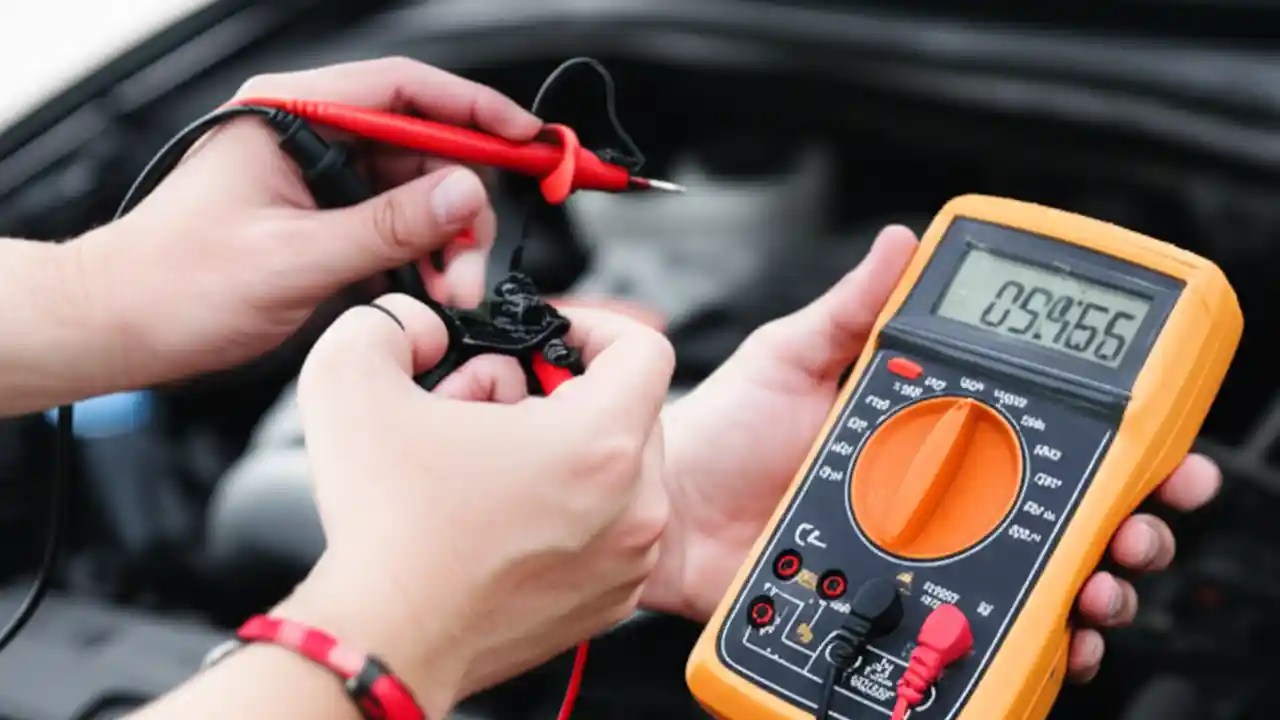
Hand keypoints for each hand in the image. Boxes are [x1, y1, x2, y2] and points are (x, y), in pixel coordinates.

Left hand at [71, 57, 541, 392]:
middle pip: (423, 147)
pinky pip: (396, 226)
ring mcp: (319, 180)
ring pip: (417, 193)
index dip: (476, 112)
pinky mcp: (324, 220)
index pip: (405, 90)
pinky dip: (422, 257)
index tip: (528, 140)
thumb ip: (388, 226)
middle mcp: (310, 138)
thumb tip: (463, 194)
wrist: (122, 327)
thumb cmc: (176, 283)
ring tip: (451, 287)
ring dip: (446, 240)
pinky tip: (429, 287)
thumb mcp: (295, 257)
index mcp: (291, 115)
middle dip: (462, 204)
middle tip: (474, 259)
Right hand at [273, 293, 673, 716]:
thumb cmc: (383, 530)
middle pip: (626, 407)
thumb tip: (421, 328)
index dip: (591, 327)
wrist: (380, 643)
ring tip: (486, 466)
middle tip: (485, 406)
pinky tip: (500, 514)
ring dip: (560, 451)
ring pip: (619, 468)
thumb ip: (391, 322)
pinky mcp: (608, 600)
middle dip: (555, 391)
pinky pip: (610, 526)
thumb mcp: (352, 380)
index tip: (545, 342)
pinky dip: (568, 509)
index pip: (644, 348)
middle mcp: (634, 505)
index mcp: (600, 443)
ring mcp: (627, 560)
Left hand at [646, 225, 1221, 682]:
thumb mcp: (793, 355)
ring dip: (1095, 576)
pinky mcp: (902, 600)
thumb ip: (854, 310)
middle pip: (1059, 506)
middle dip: (1125, 516)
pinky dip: (1035, 636)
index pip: (1037, 430)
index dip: (1107, 439)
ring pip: (1039, 570)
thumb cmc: (725, 432)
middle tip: (1144, 518)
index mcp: (927, 427)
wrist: (669, 511)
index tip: (1154, 444)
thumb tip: (901, 243)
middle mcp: (938, 492)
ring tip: (1104, 575)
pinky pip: (983, 624)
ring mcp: (925, 550)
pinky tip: (1056, 630)